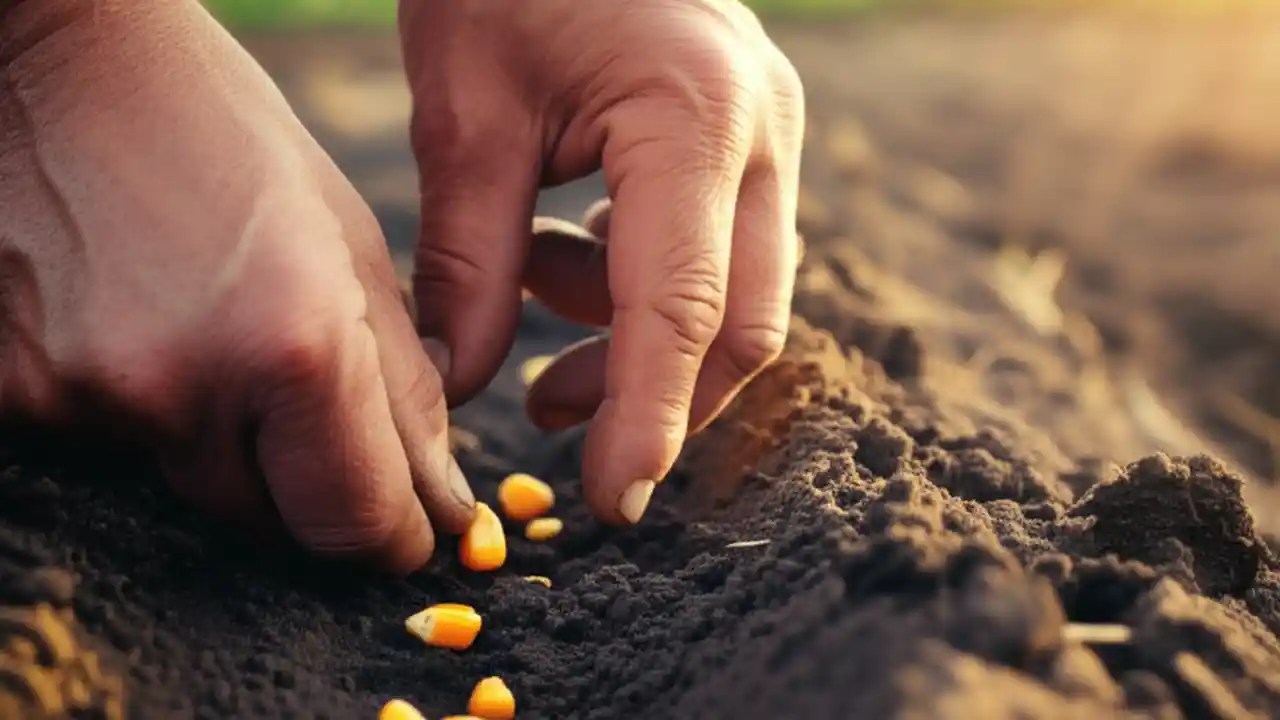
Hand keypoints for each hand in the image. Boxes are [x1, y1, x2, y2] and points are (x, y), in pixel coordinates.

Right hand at [0, 0, 472, 573]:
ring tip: (219, 326)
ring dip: (228, 444)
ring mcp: (84, 399)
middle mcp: (184, 391)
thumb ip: (403, 387)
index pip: (358, 525)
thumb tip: (437, 500)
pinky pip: (112, 446)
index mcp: (294, 347)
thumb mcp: (348, 243)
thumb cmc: (223, 133)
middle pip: (277, 521)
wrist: (53, 59)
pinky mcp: (11, 394)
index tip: (406, 522)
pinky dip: (145, 410)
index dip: (392, 536)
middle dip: (314, 485)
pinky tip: (145, 321)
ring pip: (194, 485)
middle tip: (313, 399)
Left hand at [400, 0, 803, 523]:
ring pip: (738, 294)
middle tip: (550, 418)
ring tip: (530, 313)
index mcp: (695, 115)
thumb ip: (468, 261)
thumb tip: (457, 389)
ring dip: (638, 337)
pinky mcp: (751, 139)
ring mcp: (771, 132)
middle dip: (653, 394)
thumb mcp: (465, 113)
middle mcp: (763, 130)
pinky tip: (562, 254)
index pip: (684, 310)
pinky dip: (644, 286)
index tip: (613, 503)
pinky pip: (722, 250)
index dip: (649, 419)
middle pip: (740, 322)